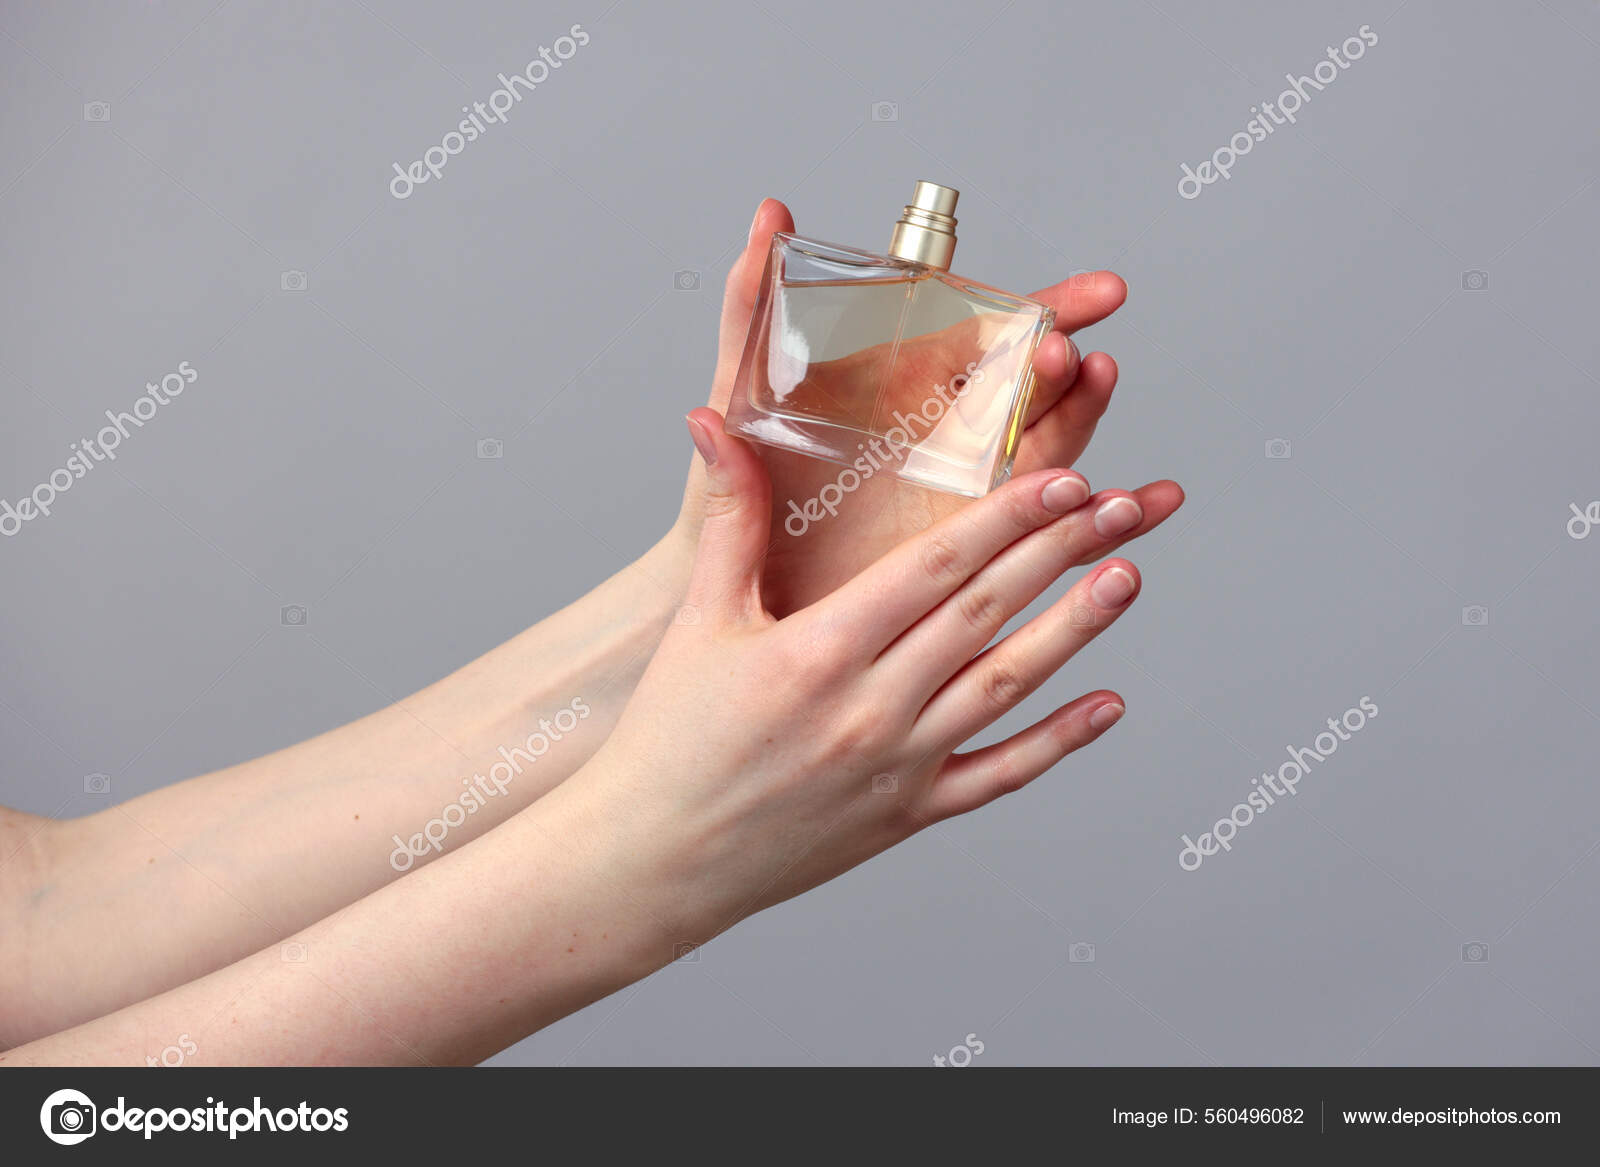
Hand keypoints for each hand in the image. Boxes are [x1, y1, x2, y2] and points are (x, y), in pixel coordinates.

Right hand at [585, 412, 1178, 938]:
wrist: (653, 861)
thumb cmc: (667, 740)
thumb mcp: (697, 622)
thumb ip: (728, 520)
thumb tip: (714, 422)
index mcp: (818, 650)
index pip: (933, 565)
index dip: (1006, 517)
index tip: (1062, 475)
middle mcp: (869, 708)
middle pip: (985, 613)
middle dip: (1060, 551)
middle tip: (1122, 506)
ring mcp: (896, 766)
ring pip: (1006, 686)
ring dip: (1073, 630)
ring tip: (1128, 577)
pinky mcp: (906, 816)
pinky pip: (998, 775)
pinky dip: (1057, 742)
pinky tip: (1108, 704)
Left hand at [670, 197, 1178, 616]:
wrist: (730, 595)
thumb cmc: (732, 497)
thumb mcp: (743, 397)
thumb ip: (754, 307)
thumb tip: (770, 213)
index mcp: (906, 385)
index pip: (993, 331)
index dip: (1050, 309)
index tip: (1098, 296)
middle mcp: (947, 433)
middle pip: (1033, 388)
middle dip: (1070, 369)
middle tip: (1079, 356)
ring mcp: (965, 492)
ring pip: (1051, 452)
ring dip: (1090, 424)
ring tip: (1106, 402)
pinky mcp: (968, 551)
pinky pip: (1045, 534)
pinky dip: (1102, 524)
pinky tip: (1142, 512)